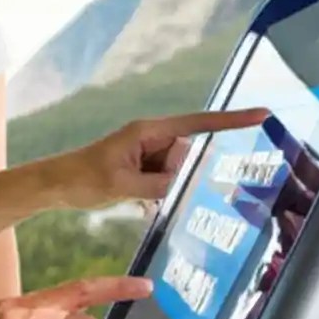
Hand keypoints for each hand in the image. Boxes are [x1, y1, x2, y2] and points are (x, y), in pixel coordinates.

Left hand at [60, 109, 269, 209]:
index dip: (230, 121)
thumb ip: (158, 184)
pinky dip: (156, 195)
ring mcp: (148, 154)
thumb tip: (184, 185)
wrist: (56, 185)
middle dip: (178, 176)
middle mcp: (152, 139)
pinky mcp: (143, 169)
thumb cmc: (83, 178)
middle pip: (187, 157)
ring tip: (137, 195)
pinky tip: (138, 204)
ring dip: (164, 189)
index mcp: (149, 132)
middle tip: (144, 186)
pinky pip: (164, 183)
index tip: (262, 114)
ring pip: (177, 174)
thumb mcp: (122, 184)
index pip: (198, 124)